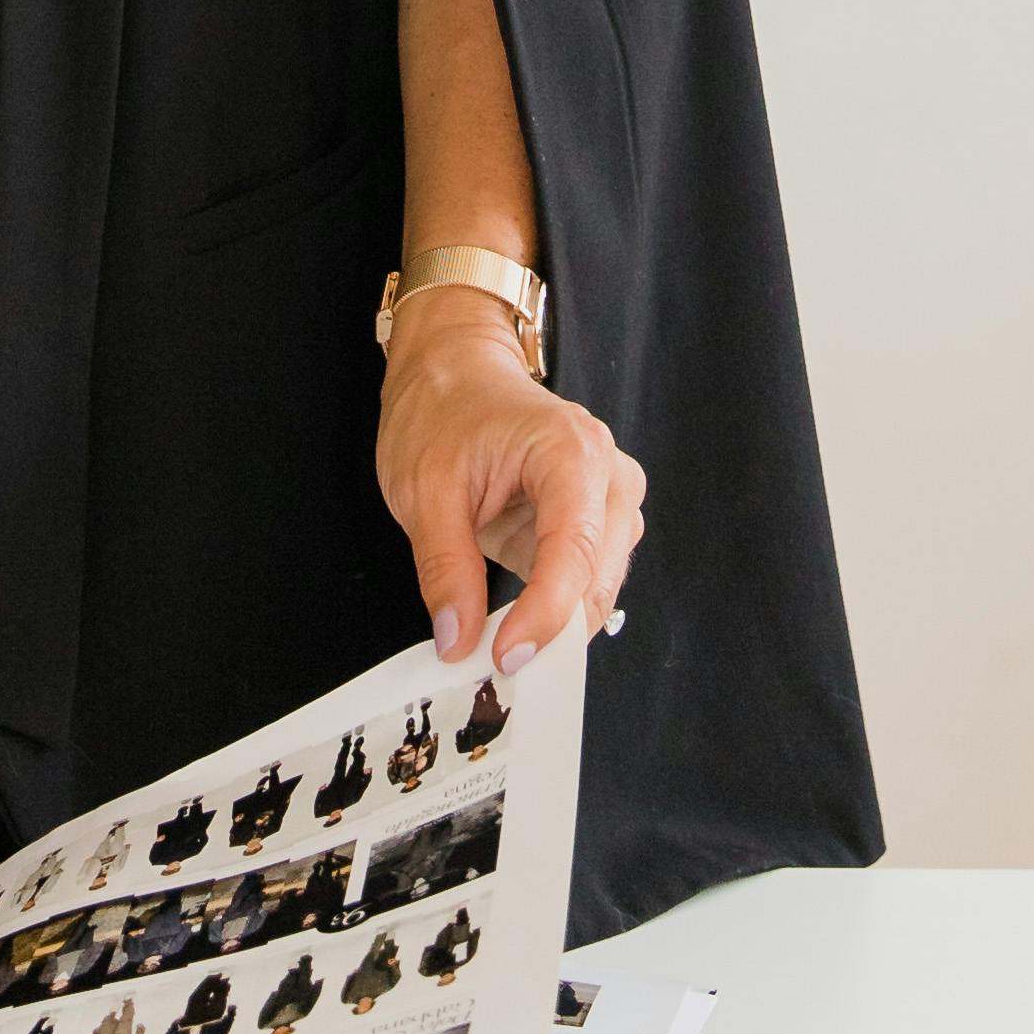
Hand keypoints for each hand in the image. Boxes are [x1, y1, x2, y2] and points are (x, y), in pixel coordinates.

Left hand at [374, 308, 645, 674]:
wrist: (455, 367)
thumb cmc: (441, 410)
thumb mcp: (423, 490)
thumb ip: (445, 568)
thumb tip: (458, 642)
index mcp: (570, 452)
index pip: (573, 552)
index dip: (544, 616)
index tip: (504, 657)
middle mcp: (608, 473)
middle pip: (599, 576)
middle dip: (553, 629)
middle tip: (495, 666)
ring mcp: (610, 495)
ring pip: (601, 584)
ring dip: (558, 622)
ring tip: (499, 645)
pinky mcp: (598, 517)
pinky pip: (589, 577)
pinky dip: (557, 607)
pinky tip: (517, 621)